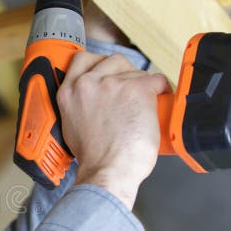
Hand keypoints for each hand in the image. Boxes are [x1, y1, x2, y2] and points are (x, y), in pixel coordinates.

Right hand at [57, 52, 167, 209]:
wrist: (108, 171)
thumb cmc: (94, 158)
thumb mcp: (72, 127)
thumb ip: (79, 106)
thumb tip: (95, 101)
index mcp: (69, 93)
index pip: (82, 59)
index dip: (99, 63)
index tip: (108, 71)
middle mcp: (88, 83)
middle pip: (113, 61)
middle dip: (125, 73)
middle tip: (130, 90)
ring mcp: (113, 84)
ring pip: (136, 71)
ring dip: (142, 84)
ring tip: (144, 103)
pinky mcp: (137, 89)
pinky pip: (157, 80)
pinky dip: (162, 90)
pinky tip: (159, 103)